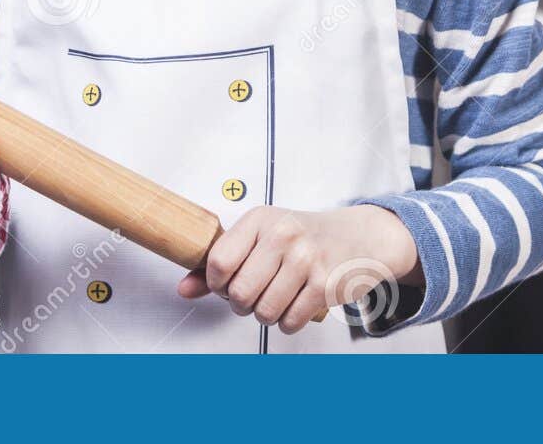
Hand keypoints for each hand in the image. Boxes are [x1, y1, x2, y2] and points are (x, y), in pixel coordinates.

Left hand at [177, 204, 420, 334]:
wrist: (358, 237)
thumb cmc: (304, 237)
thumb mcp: (261, 237)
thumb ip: (221, 263)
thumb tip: (184, 289)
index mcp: (261, 219)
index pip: (218, 260)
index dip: (216, 284)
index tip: (226, 284)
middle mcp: (283, 235)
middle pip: (239, 293)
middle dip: (242, 304)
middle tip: (254, 295)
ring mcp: (306, 259)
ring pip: (264, 312)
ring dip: (266, 315)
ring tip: (276, 298)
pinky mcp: (326, 283)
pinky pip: (289, 321)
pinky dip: (287, 322)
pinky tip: (295, 304)